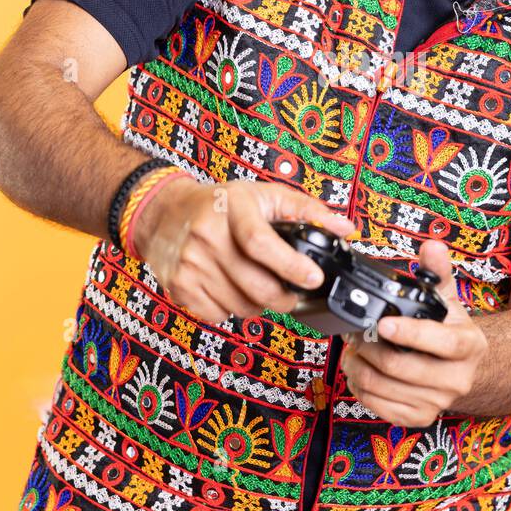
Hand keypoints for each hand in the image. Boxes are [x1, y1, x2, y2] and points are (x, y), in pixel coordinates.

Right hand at [132, 175, 355, 323]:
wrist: (163, 213)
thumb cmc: (219, 204)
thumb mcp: (263, 195)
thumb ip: (307, 211)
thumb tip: (347, 229)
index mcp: (232, 207)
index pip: (261, 242)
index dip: (291, 265)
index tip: (314, 278)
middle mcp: (207, 235)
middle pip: (255, 285)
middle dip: (284, 297)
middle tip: (292, 293)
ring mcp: (189, 263)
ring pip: (240, 306)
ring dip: (258, 304)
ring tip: (257, 285)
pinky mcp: (179, 287)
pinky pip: (218, 315)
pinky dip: (231, 309)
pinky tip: (231, 289)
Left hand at [340, 240, 486, 427]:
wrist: (463, 369)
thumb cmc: (449, 329)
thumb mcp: (447, 297)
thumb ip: (437, 271)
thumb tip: (433, 246)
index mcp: (468, 346)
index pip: (440, 342)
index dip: (409, 333)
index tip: (381, 322)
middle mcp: (457, 379)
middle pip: (400, 367)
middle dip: (368, 347)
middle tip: (353, 332)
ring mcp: (438, 402)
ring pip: (383, 386)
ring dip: (358, 366)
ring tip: (353, 349)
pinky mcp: (419, 418)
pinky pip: (379, 407)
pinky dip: (360, 388)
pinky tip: (359, 370)